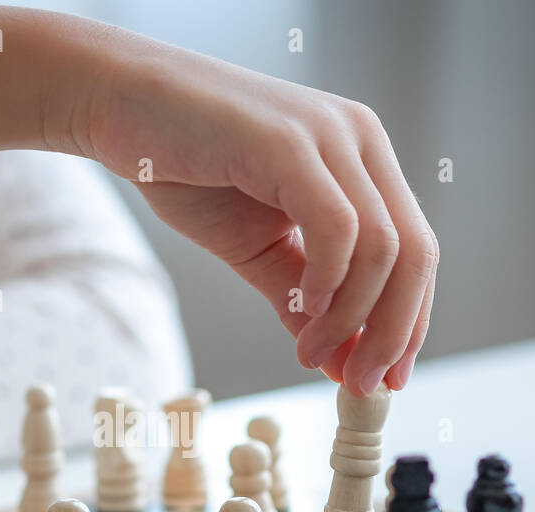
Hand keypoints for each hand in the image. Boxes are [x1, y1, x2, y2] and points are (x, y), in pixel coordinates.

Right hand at [70, 41, 437, 395]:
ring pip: (382, 248)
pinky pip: (337, 226)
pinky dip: (329, 281)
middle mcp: (360, 141)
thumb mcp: (256, 249)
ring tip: (314, 354)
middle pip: (415, 254)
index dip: (409, 323)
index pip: (415, 252)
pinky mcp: (290, 142)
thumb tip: (339, 363)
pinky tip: (303, 311)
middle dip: (393, 332)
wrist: (119, 105)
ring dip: (353, 318)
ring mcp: (329, 136)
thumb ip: (300, 302)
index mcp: (362, 161)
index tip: (387, 379)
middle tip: (362, 383)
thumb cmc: (185, 168)